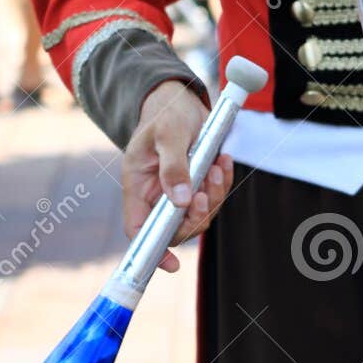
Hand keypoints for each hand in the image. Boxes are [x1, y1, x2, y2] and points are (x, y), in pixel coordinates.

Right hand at [123, 80, 232, 272]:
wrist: (180, 98)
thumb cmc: (165, 114)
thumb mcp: (167, 134)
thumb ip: (173, 167)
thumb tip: (181, 201)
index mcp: (138, 187)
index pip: (139, 230)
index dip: (152, 250)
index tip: (171, 264)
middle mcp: (157, 195)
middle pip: (175, 228)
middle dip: (196, 216)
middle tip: (206, 190)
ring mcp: (179, 191)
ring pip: (200, 213)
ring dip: (214, 194)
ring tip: (217, 165)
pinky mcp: (199, 182)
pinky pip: (215, 195)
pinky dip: (224, 182)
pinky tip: (224, 160)